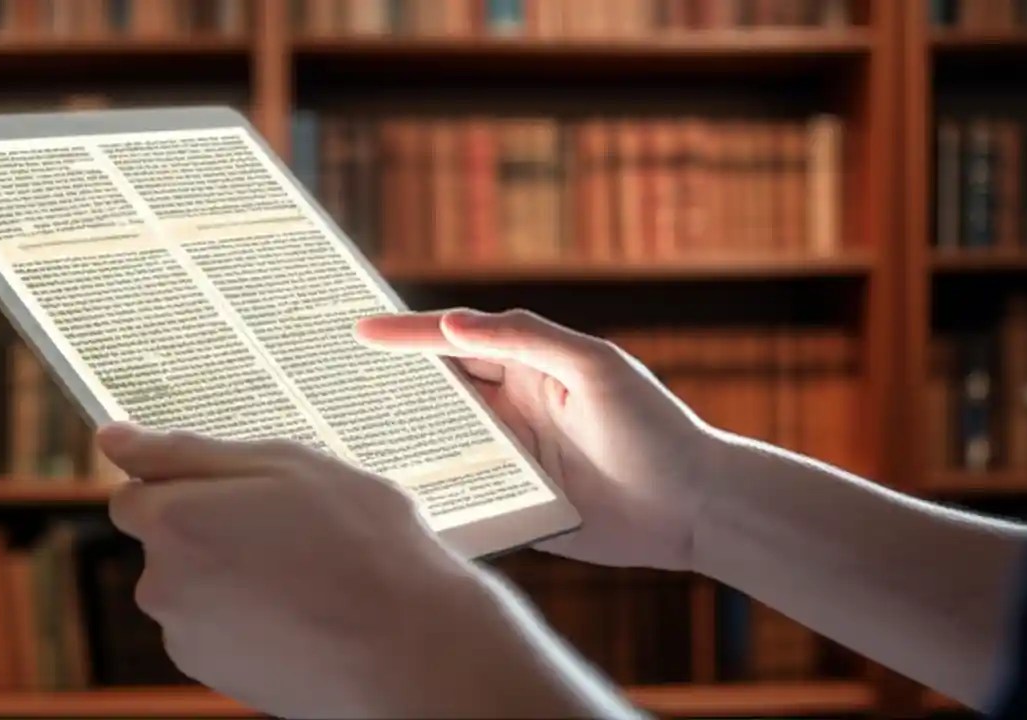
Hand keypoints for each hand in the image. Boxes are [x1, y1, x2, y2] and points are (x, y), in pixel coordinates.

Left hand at [99, 424, 611, 718]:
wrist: (408, 649)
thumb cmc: (360, 544)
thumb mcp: (285, 466)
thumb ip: (187, 452)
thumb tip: (112, 437)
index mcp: (174, 522)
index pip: (135, 493)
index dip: (187, 485)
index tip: (240, 493)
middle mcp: (162, 585)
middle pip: (167, 541)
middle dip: (212, 528)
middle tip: (290, 527)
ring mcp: (186, 637)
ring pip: (195, 586)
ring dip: (232, 574)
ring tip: (306, 573)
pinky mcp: (214, 675)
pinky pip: (217, 628)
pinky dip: (247, 617)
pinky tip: (301, 612)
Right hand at [355, 308, 716, 570]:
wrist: (693, 507)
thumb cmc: (651, 425)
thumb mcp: (594, 367)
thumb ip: (527, 338)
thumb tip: (454, 324)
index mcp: (527, 368)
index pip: (455, 344)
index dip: (408, 336)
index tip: (360, 331)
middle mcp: (512, 410)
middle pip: (439, 393)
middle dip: (390, 385)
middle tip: (333, 382)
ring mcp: (510, 458)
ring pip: (442, 444)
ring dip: (402, 440)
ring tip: (346, 437)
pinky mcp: (514, 503)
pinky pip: (462, 493)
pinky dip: (429, 491)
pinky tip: (393, 495)